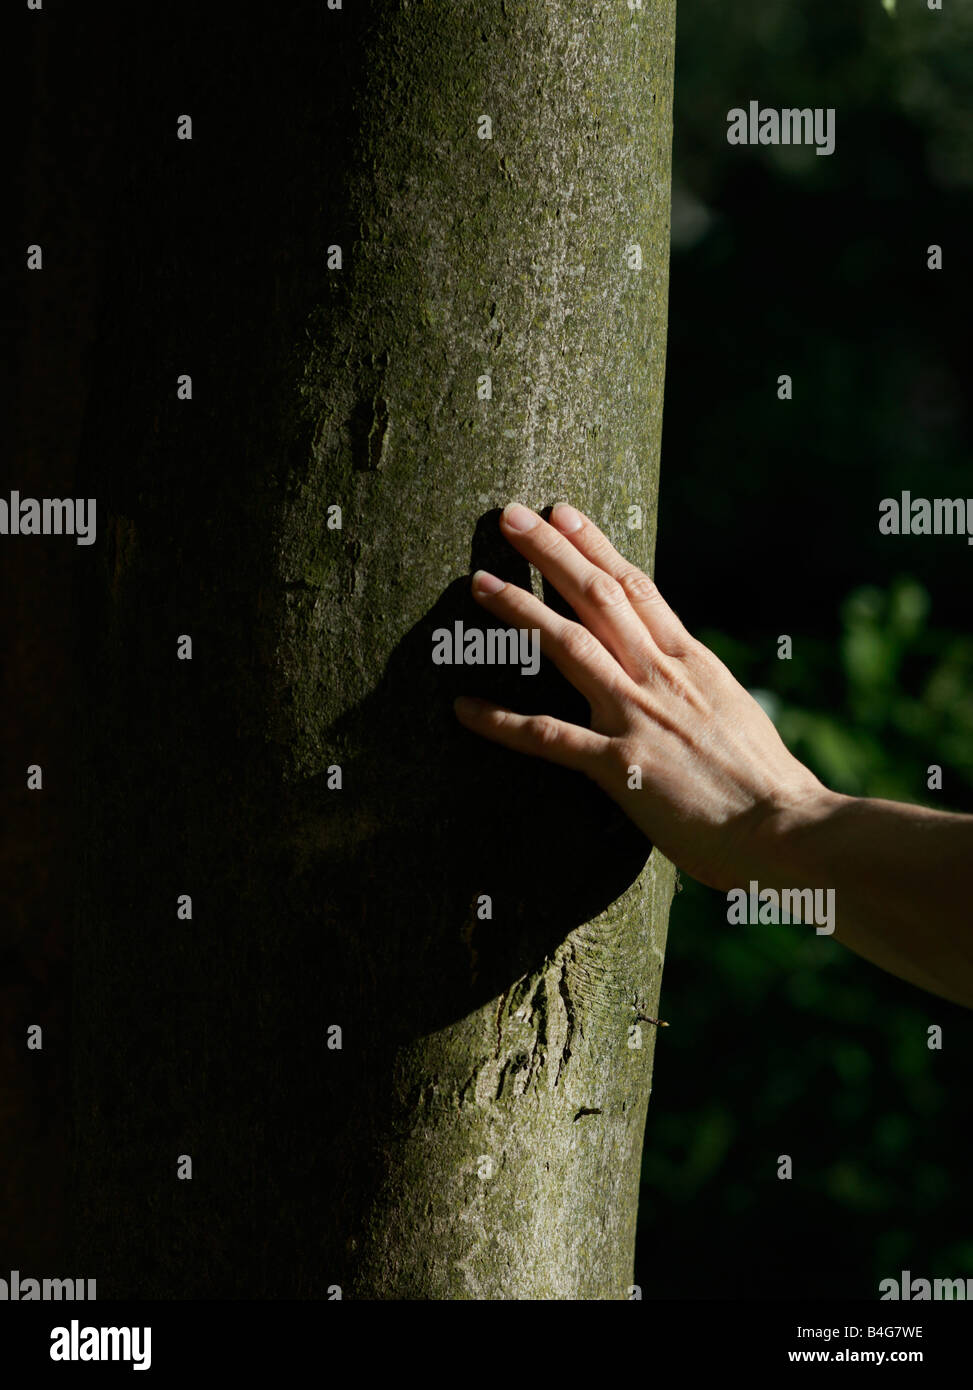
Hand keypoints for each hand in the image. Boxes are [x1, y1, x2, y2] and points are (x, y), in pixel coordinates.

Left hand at [454, 502, 830, 891]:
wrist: (788, 828)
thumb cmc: (769, 785)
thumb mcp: (734, 717)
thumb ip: (698, 694)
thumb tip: (679, 685)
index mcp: (692, 663)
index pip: (637, 588)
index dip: (595, 547)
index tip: (564, 514)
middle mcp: (661, 677)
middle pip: (597, 598)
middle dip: (552, 553)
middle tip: (511, 517)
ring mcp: (638, 716)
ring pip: (570, 646)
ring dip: (521, 611)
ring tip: (479, 582)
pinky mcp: (620, 764)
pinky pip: (549, 737)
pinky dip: (502, 723)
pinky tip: (464, 709)